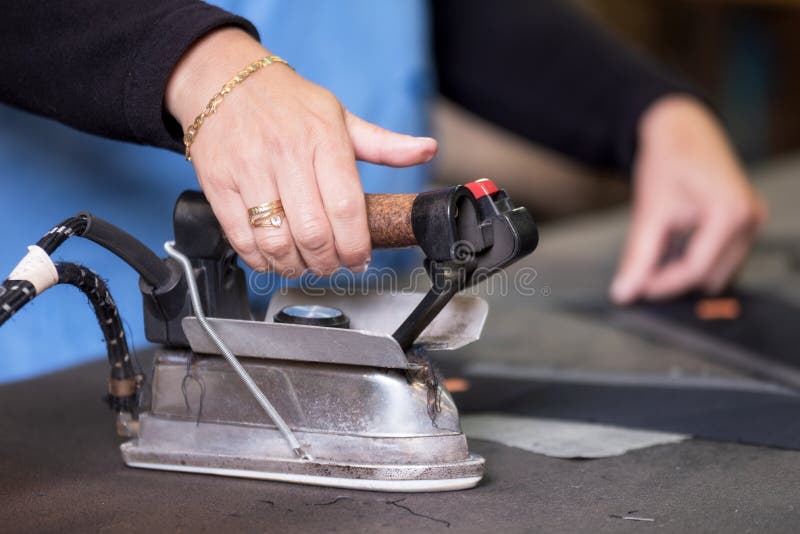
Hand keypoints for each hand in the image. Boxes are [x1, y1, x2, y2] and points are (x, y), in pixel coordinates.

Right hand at [165, 28, 436, 276]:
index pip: (346, 208)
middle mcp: (286, 156)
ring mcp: (249, 171)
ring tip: (304, 265)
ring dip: (294, 267)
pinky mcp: (218, 184)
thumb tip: (426, 150)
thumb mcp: (339, 116)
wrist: (222, 79)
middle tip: (333, 265)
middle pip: (313, 233)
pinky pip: (240, 238)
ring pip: (276, 242)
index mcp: (323, 140)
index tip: (361, 260)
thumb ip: (384, 143)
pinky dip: (260, 260)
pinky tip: (273, 258)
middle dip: (328, 263)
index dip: (357, 246)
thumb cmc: (287, 103)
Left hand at [610, 96, 766, 303]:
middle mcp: (750, 217)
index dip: (664, 284)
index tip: (639, 290)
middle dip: (673, 277)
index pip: (696, 269)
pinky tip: (674, 244)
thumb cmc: (668, 162)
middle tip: (642, 272)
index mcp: (731, 213)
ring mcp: (753, 220)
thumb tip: (624, 292)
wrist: (681, 130)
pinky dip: (696, 258)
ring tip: (657, 251)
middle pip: (708, 273)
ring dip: (685, 269)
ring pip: (716, 270)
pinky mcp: (747, 221)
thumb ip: (638, 257)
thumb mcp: (649, 212)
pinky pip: (722, 257)